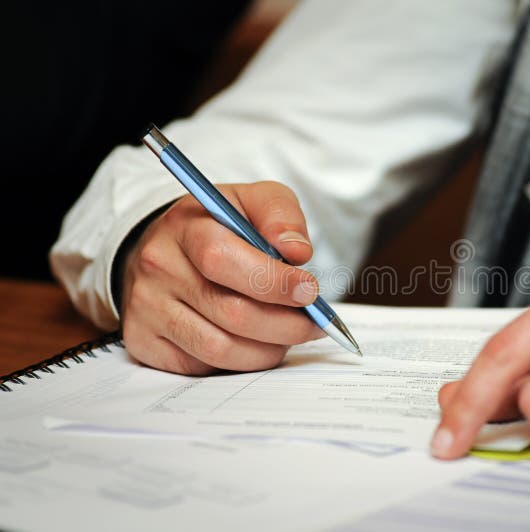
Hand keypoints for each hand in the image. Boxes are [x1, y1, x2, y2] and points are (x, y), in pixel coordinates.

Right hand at [120, 181, 324, 374]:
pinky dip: (241, 362)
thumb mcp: (252, 201)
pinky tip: (257, 344)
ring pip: (220, 349)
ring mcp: (148, 309)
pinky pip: (203, 367)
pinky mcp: (146, 343)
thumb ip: (280, 216)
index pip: (224, 260)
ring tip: (290, 336)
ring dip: (268, 349)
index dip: (274, 282)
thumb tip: (297, 251)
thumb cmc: (217, 226)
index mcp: (185, 227)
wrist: (163, 248)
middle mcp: (160, 268)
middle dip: (285, 325)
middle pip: (231, 313)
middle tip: (314, 324)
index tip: (310, 292)